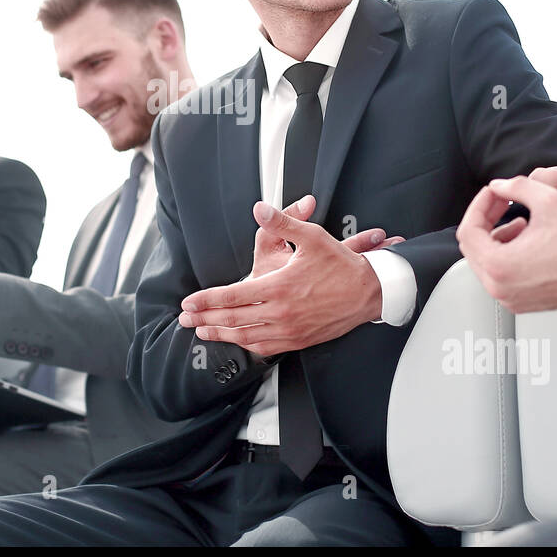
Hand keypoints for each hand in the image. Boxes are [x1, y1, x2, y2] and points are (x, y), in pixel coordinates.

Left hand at [177, 200, 384, 355]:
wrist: (370, 293)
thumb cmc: (342, 265)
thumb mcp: (312, 237)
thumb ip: (282, 223)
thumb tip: (259, 209)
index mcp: (280, 287)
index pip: (233, 296)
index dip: (207, 300)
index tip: (188, 303)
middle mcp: (282, 313)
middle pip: (234, 320)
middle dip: (205, 320)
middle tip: (186, 320)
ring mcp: (291, 330)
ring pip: (247, 337)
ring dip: (221, 335)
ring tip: (203, 332)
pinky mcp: (300, 340)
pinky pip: (266, 347)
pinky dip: (246, 345)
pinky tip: (237, 341)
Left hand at [456, 176, 556, 313]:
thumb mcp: (549, 201)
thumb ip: (517, 187)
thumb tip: (498, 186)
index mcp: (497, 264)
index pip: (468, 230)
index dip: (479, 205)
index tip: (493, 194)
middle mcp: (497, 286)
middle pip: (472, 246)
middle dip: (486, 219)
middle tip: (503, 203)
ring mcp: (506, 297)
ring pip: (485, 260)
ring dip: (497, 236)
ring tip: (520, 222)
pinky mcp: (518, 301)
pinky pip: (499, 274)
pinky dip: (506, 254)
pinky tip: (527, 241)